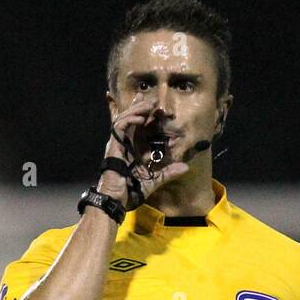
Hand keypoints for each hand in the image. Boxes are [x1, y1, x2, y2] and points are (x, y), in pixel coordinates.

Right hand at [97, 93, 189, 208]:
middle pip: (131, 119)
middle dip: (140, 107)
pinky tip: (140, 115)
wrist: (117, 200)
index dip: (143, 115)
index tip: (153, 106)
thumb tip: (186, 167)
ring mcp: (118, 143)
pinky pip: (120, 126)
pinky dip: (130, 119)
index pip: (137, 127)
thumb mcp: (154, 180)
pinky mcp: (114, 145)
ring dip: (136, 109)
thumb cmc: (130, 192)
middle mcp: (124, 144)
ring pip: (125, 119)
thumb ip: (168, 173)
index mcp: (131, 150)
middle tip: (152, 99)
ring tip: (148, 103)